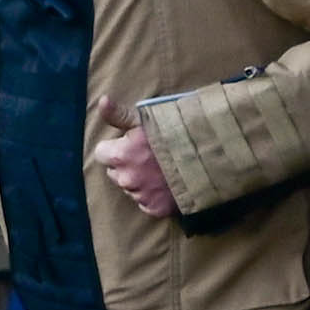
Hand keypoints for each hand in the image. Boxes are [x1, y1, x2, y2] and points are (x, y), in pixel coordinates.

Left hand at [94, 93, 178, 217]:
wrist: (208, 158)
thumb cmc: (176, 135)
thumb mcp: (147, 120)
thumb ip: (119, 115)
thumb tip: (101, 100)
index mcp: (120, 155)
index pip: (101, 153)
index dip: (116, 146)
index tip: (132, 144)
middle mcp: (126, 178)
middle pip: (114, 172)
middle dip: (126, 165)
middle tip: (150, 156)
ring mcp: (140, 196)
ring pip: (130, 187)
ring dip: (140, 181)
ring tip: (162, 170)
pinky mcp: (154, 208)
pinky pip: (145, 202)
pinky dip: (153, 196)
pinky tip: (167, 185)